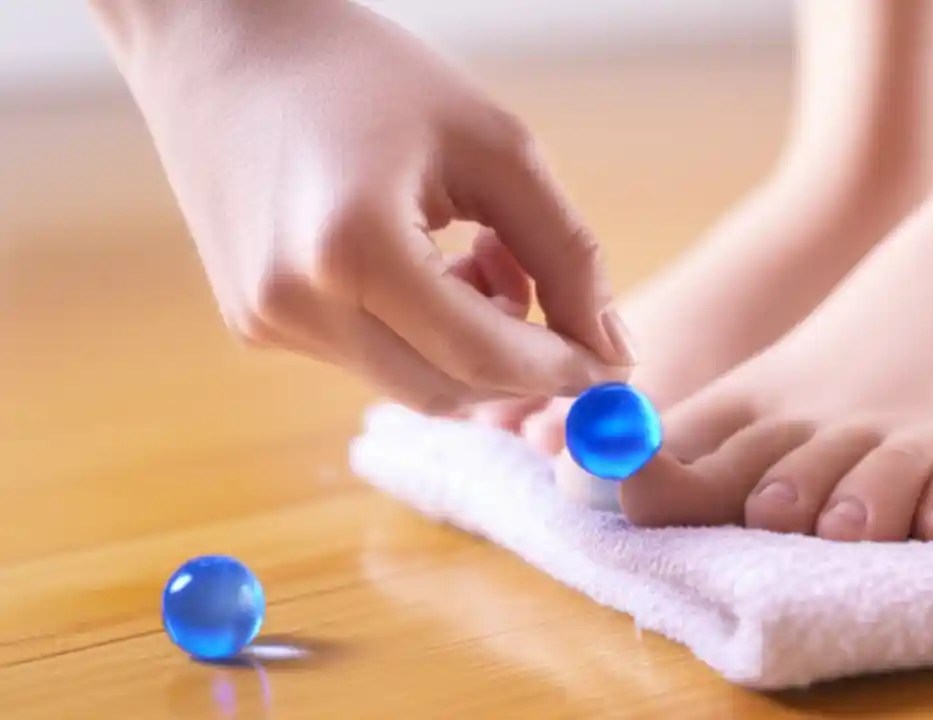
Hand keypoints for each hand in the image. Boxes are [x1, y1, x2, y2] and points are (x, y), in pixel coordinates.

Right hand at [89, 0, 634, 411]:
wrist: (227, 43)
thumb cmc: (370, 75)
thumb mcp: (496, 147)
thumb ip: (565, 252)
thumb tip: (612, 349)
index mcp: (353, 249)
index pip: (483, 356)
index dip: (560, 370)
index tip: (612, 366)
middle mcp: (296, 303)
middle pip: (447, 389)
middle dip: (519, 365)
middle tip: (552, 302)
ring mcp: (267, 321)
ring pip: (411, 383)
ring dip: (472, 347)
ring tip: (481, 259)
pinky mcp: (254, 323)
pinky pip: (368, 359)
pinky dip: (421, 334)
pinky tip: (429, 264)